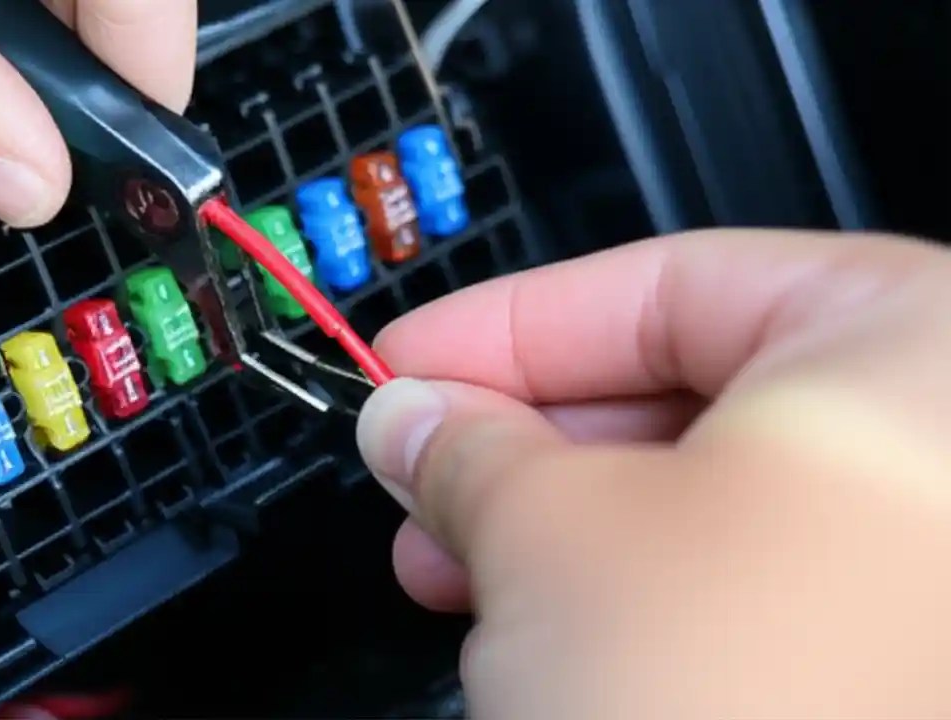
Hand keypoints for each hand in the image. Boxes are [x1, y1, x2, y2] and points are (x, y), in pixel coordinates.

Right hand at [357, 229, 950, 717]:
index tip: (408, 366)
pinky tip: (543, 632)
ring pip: (705, 499)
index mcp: (915, 347)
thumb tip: (412, 416)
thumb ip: (467, 444)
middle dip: (523, 442)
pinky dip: (632, 592)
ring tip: (457, 572)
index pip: (670, 282)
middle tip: (418, 473)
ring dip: (560, 528)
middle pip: (686, 394)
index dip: (509, 325)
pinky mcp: (889, 655)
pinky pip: (742, 581)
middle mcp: (945, 449)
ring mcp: (925, 566)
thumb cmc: (747, 703)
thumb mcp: (552, 532)